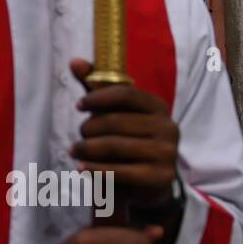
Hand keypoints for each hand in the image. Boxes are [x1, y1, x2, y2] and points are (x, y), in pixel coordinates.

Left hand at [69, 59, 179, 208]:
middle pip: (116, 121)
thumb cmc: (126, 139)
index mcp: (157, 106)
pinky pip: (120, 171)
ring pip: (115, 145)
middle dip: (89, 128)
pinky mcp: (161, 177)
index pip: (125, 93)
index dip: (98, 97)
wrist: (147, 181)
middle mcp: (168, 127)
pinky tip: (83, 168)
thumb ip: (95, 87)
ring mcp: (167, 153)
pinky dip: (96, 169)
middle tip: (78, 136)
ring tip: (74, 151)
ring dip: (88, 149)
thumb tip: (74, 61)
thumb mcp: (113, 112)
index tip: (79, 105)